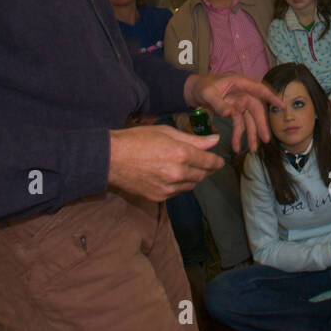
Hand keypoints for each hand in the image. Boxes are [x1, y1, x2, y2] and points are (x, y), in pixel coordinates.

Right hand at [108, 125, 223, 200]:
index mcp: (181, 154)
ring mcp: (168, 188)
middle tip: (204, 162)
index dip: (217, 162)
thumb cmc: (137, 139)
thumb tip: (214, 141)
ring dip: (193, 177)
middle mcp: (177, 173)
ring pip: (191, 185)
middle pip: (202, 175)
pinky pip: (177, 192)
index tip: (219, 161)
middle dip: (206, 169)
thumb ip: (193, 140)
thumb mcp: (166, 132)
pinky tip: (172, 175)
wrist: (111, 159)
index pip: (209, 162)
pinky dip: (180, 185)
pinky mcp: (159, 197)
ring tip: (186, 167)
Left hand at [187, 74, 282, 153]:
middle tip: (265, 140)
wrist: (192, 91)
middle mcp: (243, 93)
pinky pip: (239, 124)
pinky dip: (238, 135)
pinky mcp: (234, 111)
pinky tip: (236, 146)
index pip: (259, 90)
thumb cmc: (201, 86)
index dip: (271, 97)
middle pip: (256, 109)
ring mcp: (239, 103)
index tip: (281, 106)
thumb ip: (218, 103)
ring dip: (251, 134)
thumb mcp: (208, 93)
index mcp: (240, 84)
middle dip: (261, 125)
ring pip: (249, 120)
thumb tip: (229, 113)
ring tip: (252, 149)